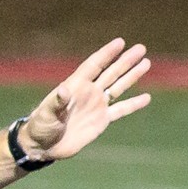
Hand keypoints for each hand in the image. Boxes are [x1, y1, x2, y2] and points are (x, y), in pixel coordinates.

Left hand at [19, 38, 151, 161]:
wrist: (44, 145)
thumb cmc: (40, 126)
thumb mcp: (47, 113)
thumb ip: (57, 101)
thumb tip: (63, 89)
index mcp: (76, 85)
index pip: (94, 65)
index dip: (107, 54)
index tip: (120, 42)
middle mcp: (89, 92)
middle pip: (111, 72)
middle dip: (126, 61)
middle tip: (141, 48)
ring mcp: (96, 105)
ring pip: (118, 87)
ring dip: (132, 76)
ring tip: (146, 63)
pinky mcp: (101, 120)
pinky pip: (121, 110)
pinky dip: (133, 104)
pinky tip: (146, 98)